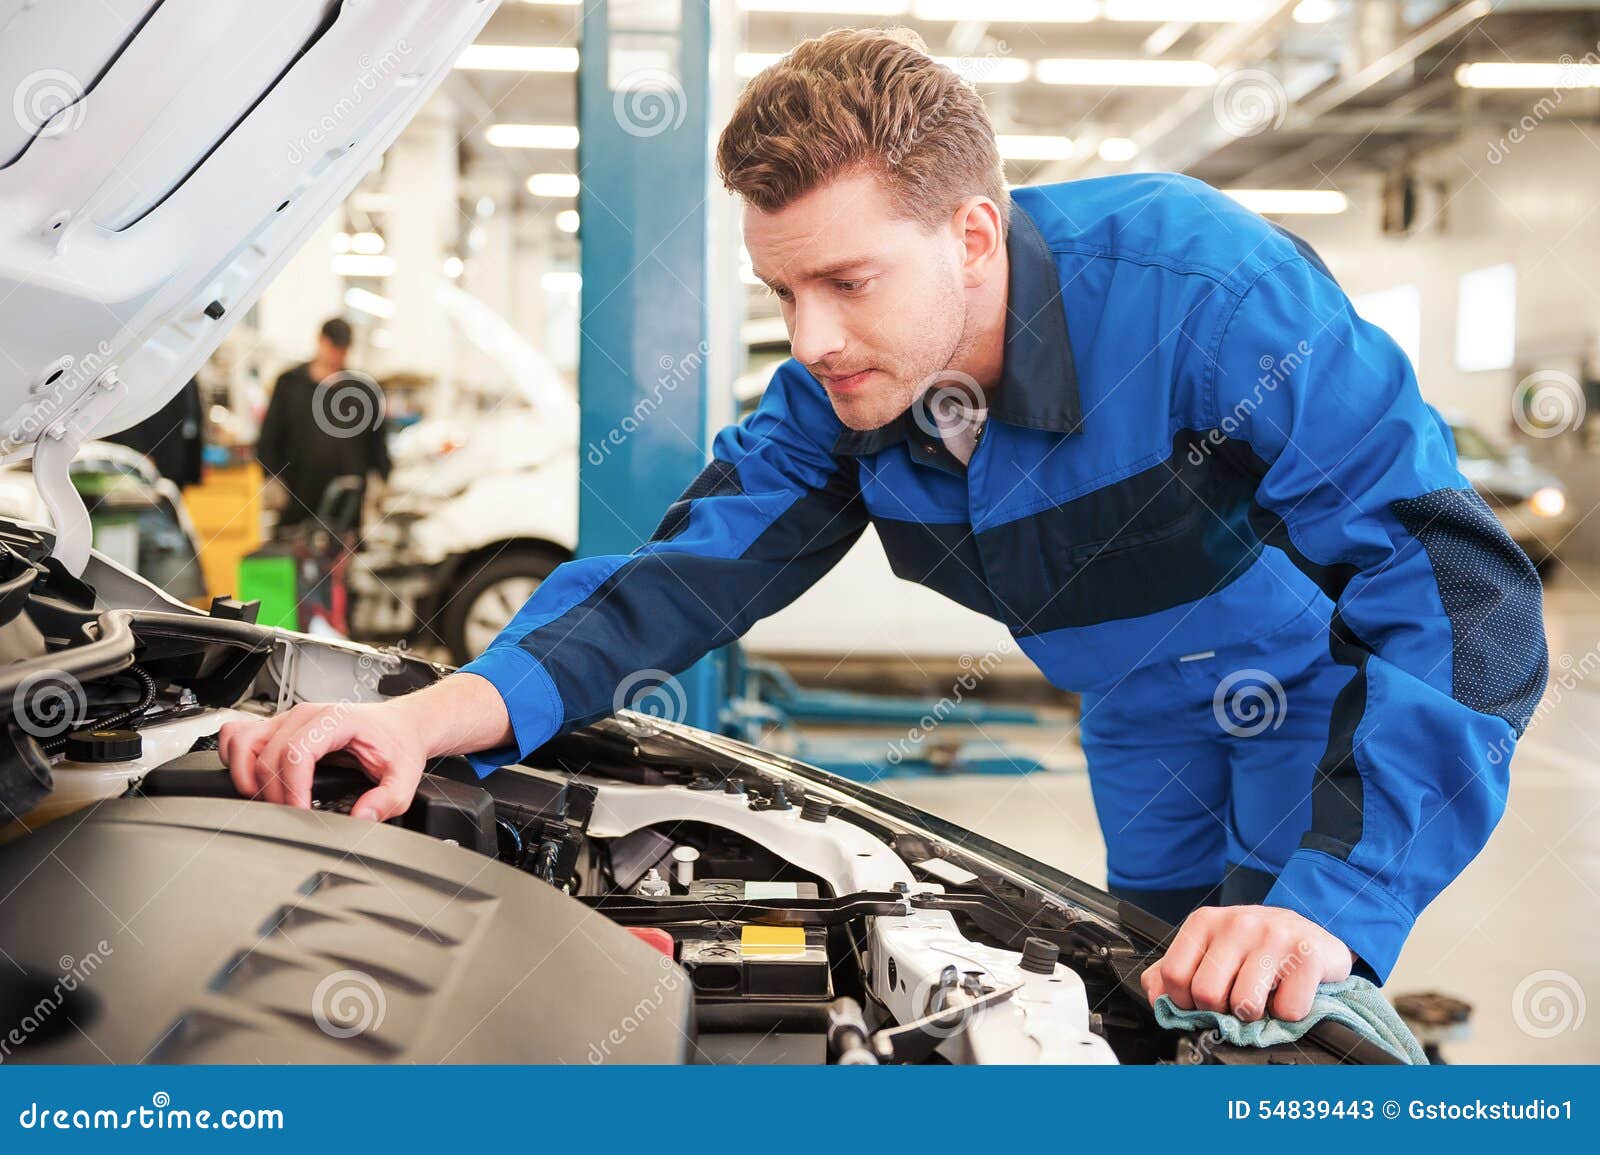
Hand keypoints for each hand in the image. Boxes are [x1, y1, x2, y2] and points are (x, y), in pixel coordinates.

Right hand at [217, 672, 516, 821]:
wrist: (398, 724)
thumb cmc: (397, 743)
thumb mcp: (405, 777)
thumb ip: (387, 800)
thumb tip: (360, 818)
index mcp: (336, 721)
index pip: (296, 753)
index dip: (292, 789)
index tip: (300, 813)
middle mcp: (306, 715)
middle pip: (266, 756)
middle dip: (273, 793)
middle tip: (291, 814)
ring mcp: (288, 718)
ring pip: (242, 741)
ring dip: (246, 776)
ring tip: (268, 799)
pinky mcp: (277, 727)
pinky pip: (237, 735)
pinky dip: (234, 759)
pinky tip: (253, 780)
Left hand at [1140, 905, 1353, 1022]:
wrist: (1313, 938)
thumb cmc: (1257, 949)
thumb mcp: (1210, 951)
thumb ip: (1175, 972)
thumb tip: (1157, 997)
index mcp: (1204, 922)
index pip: (1173, 975)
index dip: (1185, 1001)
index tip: (1201, 1001)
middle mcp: (1237, 922)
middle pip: (1207, 993)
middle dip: (1221, 1010)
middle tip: (1236, 999)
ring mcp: (1273, 935)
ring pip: (1245, 1005)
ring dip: (1255, 1015)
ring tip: (1263, 996)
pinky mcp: (1307, 953)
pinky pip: (1287, 1011)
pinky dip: (1289, 1014)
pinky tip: (1289, 993)